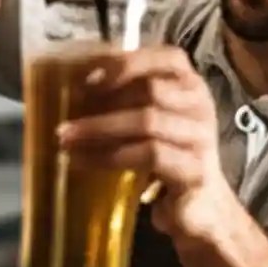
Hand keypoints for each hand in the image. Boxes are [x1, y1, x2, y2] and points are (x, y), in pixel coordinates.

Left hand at [56, 46, 230, 242]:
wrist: (200, 208)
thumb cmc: (169, 160)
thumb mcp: (151, 123)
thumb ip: (128, 101)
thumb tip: (74, 85)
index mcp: (193, 89)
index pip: (171, 58)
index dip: (130, 62)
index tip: (89, 77)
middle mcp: (202, 108)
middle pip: (152, 90)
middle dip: (104, 100)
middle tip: (66, 114)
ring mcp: (201, 139)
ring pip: (148, 121)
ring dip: (99, 128)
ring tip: (65, 138)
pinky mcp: (194, 170)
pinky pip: (148, 155)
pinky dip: (109, 157)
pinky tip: (82, 161)